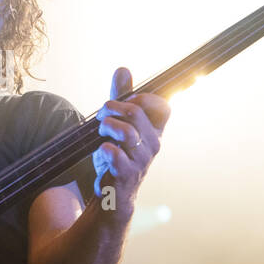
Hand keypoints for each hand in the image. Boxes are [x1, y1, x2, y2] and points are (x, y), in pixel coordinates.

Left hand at [92, 66, 170, 216]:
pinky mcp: (125, 174)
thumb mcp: (119, 124)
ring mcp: (140, 161)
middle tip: (102, 115)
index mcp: (154, 131)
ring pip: (126, 131)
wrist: (111, 194)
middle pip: (136, 113)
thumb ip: (121, 97)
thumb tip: (123, 69)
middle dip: (112, 107)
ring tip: (101, 131)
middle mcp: (152, 145)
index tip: (127, 102)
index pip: (163, 107)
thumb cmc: (117, 156)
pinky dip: (103, 149)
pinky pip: (113, 153)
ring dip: (107, 126)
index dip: (144, 98)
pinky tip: (101, 151)